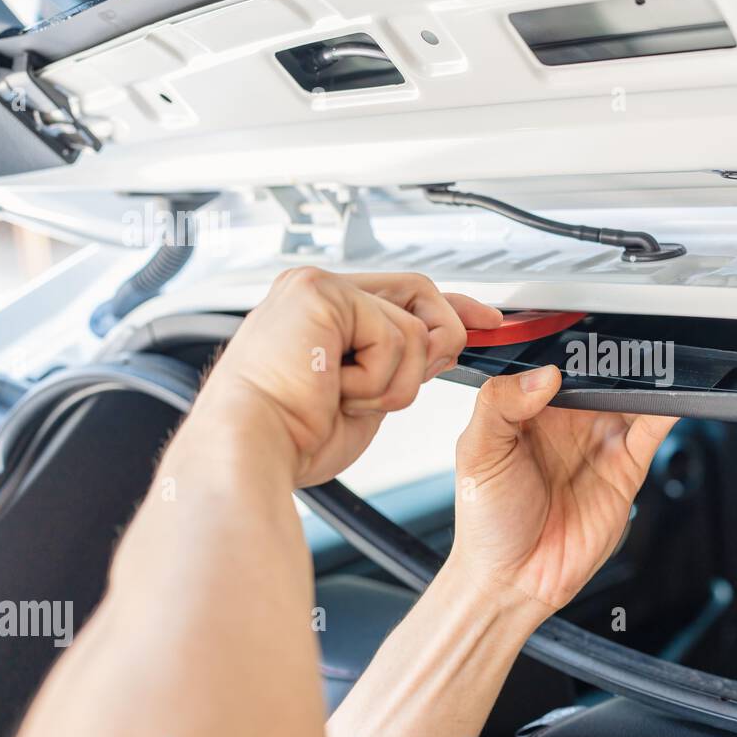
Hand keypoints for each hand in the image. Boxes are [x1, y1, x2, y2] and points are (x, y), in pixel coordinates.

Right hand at [197, 267, 501, 486]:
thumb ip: (397, 362)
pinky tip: (335, 388)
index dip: (452, 306)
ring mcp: (317, 285)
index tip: (487, 319)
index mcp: (321, 313)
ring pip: (415, 327)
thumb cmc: (291, 436)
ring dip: (394, 383)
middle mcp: (317, 290)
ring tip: (343, 397)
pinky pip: (395, 335)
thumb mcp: (365, 395)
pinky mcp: (322, 292)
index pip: (403, 294)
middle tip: (395, 390)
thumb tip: (442, 344)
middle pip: (421, 297)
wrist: (249, 451)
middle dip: (436, 347)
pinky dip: (377, 379)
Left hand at [450, 364, 677, 612]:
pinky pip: (652, 430)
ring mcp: (599, 441)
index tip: (580, 333)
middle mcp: (567, 420)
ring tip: (653, 361)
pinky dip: (667, 409)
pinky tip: (670, 395)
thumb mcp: (477, 453)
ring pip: (631, 395)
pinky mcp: (626, 468)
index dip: (569, 346)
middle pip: (600, 373)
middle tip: (621, 342)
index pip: (555, 362)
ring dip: (645, 376)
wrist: (513, 580)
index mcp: (527, 407)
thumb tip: (544, 375)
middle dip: (615, 354)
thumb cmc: (487, 522)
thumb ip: (500, 404)